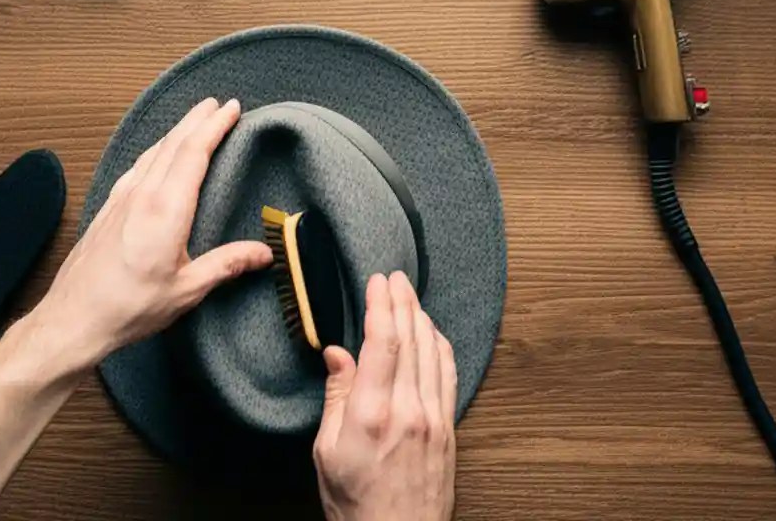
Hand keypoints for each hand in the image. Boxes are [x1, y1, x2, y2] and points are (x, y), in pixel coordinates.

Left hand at [41, 98, 273, 361]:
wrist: (73, 319)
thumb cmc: (128, 308)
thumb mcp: (186, 290)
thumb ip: (226, 265)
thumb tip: (264, 252)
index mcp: (165, 209)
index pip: (194, 153)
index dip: (214, 127)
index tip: (232, 108)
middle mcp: (141, 195)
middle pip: (172, 144)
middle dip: (196, 120)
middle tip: (218, 104)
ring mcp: (120, 200)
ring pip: (151, 152)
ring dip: (175, 133)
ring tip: (193, 122)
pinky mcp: (107, 209)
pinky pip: (136, 168)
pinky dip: (154, 151)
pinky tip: (156, 156)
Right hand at [314, 272, 457, 520]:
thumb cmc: (354, 504)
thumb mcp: (326, 452)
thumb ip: (335, 398)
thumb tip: (337, 355)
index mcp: (371, 414)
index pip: (383, 342)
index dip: (382, 305)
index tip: (377, 281)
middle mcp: (408, 410)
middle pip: (411, 339)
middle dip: (403, 301)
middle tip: (395, 276)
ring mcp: (433, 419)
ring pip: (433, 352)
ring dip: (422, 317)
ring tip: (411, 296)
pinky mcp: (448, 430)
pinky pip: (448, 375)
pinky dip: (441, 346)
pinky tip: (433, 334)